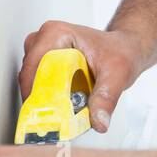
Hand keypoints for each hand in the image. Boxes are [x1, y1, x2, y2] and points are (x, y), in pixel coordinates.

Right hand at [19, 21, 146, 133]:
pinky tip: (61, 110)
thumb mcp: (117, 74)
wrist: (126, 48)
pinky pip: (39, 85)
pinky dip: (48, 99)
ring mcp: (44, 51)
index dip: (34, 92)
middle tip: (50, 121)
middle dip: (38, 100)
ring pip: (32, 82)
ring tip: (58, 117)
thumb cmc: (121, 52)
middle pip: (30, 75)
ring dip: (43, 100)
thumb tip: (98, 122)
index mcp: (57, 34)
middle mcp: (45, 40)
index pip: (34, 65)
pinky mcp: (47, 63)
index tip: (41, 114)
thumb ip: (107, 98)